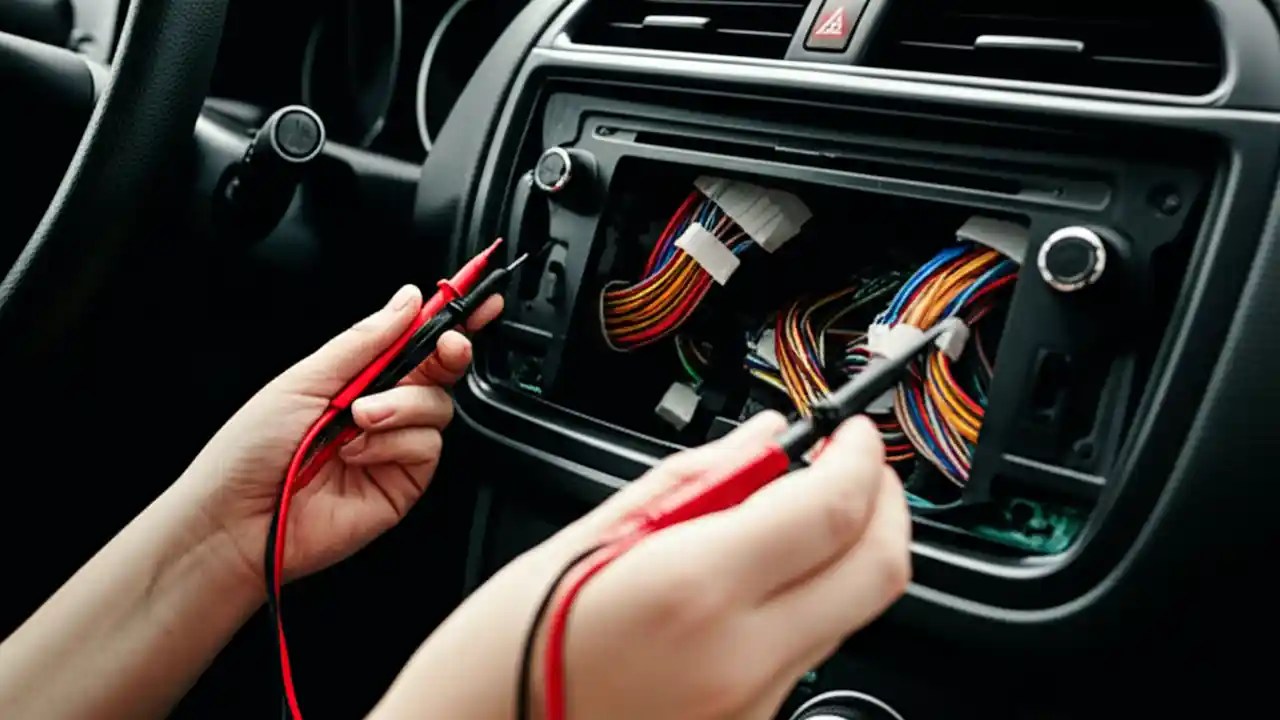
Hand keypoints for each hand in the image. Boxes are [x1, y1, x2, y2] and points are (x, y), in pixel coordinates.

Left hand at [179, 284, 502, 587]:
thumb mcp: (305, 379)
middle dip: (449, 353)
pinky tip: (357, 454)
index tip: (480, 300)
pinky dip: (394, 443)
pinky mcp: (404, 482)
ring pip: (438, 407)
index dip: (451, 318)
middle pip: (440, 370)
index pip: (414, 340)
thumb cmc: (251, 449)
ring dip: (401, 406)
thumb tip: (408, 300)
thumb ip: (364, 341)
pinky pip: (426, 447)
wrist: (237, 518)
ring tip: (358, 420)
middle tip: (447, 347)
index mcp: (357, 376)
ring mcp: (395, 446)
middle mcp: (381, 408)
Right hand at [371, 411, 910, 719]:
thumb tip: (762, 439)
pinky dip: (803, 604)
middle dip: (881, 503)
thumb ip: (693, 483)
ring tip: (786, 518)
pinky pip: (806, 656)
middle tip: (851, 464)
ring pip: (849, 613)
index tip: (848, 430)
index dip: (857, 455)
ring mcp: (749, 708)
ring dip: (842, 552)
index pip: (832, 508)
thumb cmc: (499, 652)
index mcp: (692, 588)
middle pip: (877, 569)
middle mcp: (739, 658)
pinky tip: (753, 582)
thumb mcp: (583, 539)